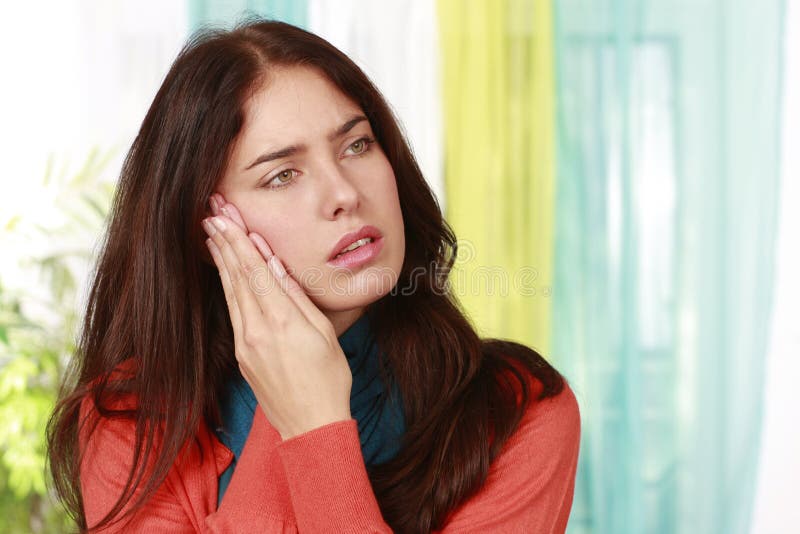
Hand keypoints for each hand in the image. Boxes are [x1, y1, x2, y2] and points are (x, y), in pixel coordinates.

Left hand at [203, 193, 352, 439]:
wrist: (311, 424)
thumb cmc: (328, 379)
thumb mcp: (323, 332)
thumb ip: (296, 297)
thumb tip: (275, 265)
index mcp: (281, 321)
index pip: (255, 270)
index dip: (238, 240)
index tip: (225, 215)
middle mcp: (256, 330)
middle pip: (237, 276)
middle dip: (224, 240)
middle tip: (211, 211)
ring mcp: (246, 343)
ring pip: (230, 292)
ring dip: (221, 260)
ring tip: (211, 233)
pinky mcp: (242, 355)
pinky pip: (233, 312)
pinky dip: (227, 286)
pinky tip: (224, 271)